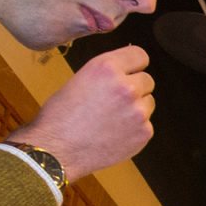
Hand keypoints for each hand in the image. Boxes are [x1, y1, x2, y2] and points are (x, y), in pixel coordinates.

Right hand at [8, 45, 155, 181]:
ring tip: (112, 119)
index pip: (140, 55)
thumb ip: (107, 75)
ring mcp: (138, 111)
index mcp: (107, 68)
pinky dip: (135, 129)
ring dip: (136, 108)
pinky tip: (114, 134)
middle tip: (116, 101)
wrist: (56, 150)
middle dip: (135, 88)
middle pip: (148, 80)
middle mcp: (126, 87)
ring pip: (149, 102)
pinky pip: (146, 125)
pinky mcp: (144, 133)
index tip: (130, 72)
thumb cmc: (60, 116)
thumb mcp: (80, 80)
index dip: (134, 65)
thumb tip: (126, 73)